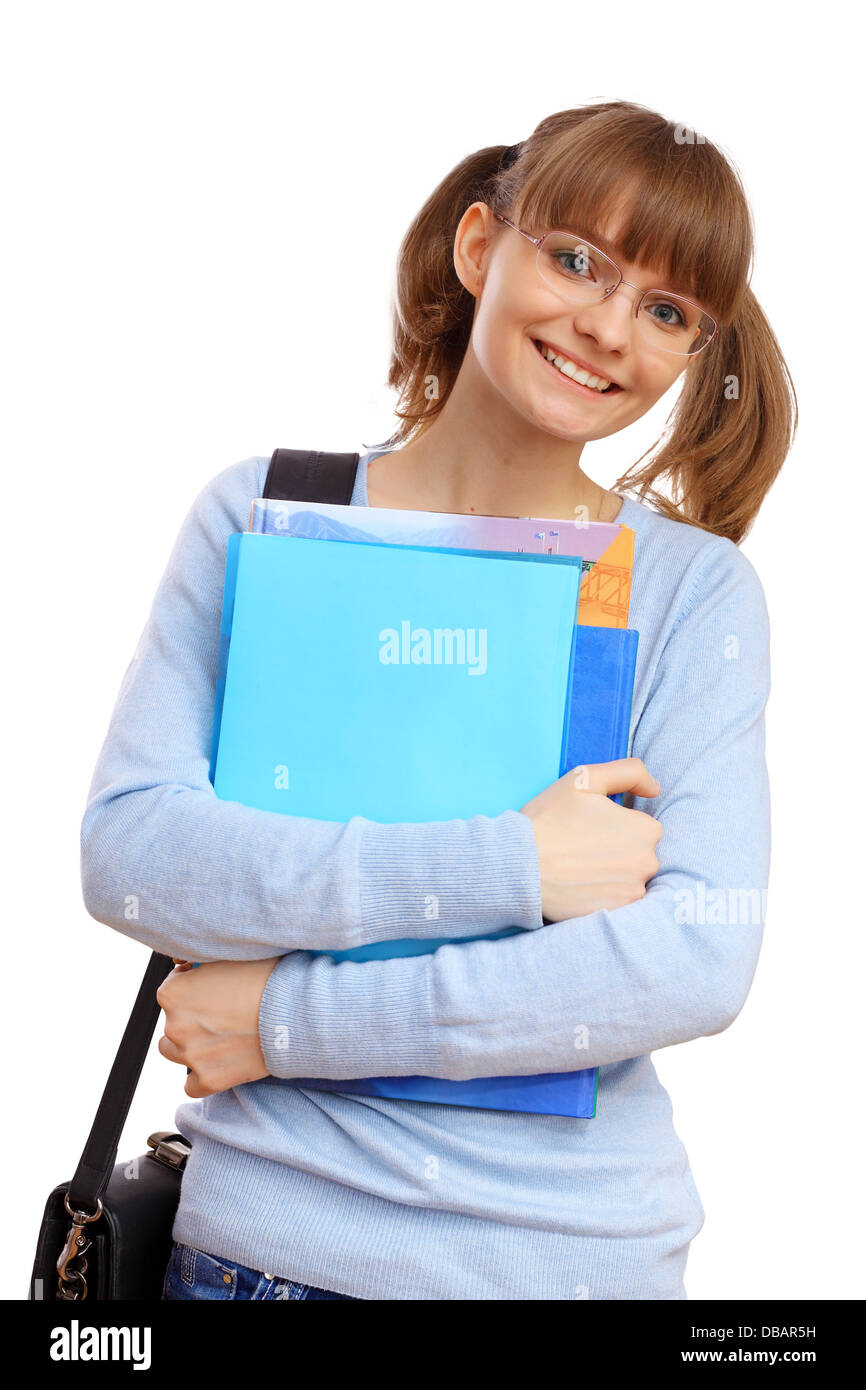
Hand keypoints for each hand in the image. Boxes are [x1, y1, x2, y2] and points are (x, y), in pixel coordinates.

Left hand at [156, 957, 280, 1097]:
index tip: (214, 988)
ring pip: (174, 1052)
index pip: (171, 987)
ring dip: (191, 1044)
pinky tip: (221, 1062)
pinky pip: (191, 1084)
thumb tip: (185, 965)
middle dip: (192, 1016)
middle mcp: (174, 1025)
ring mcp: (190, 1055)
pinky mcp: (208, 1080)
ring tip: (221, 1036)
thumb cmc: (268, 979)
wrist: (296, 1013)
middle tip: (224, 1011)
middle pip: (173, 1020)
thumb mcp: (230, 955)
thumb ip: (201, 961)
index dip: (194, 985)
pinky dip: (202, 1076)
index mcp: (174, 992)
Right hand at [520, 757, 662, 921]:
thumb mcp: (586, 779)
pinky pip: (615, 901)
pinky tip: (579, 885)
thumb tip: (655, 788)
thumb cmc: (550, 818)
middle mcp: (647, 863)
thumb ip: (629, 772)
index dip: (616, 825)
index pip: (642, 827)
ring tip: (578, 868)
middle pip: (638, 854)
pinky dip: (602, 894)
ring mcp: (633, 892)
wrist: (519, 864)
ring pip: (628, 878)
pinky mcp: (615, 912)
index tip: (590, 827)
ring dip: (610, 874)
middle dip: (617, 850)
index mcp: (646, 830)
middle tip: (581, 847)